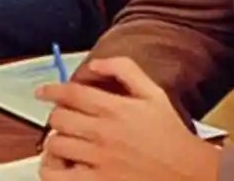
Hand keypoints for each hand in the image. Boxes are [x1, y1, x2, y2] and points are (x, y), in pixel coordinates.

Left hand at [34, 57, 217, 180]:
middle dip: (57, 117)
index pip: (70, 94)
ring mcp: (99, 160)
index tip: (43, 92)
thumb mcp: (154, 94)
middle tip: (64, 121)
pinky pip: (57, 176)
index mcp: (115, 109)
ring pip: (55, 145)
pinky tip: (60, 165)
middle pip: (58, 118)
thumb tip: (94, 64)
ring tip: (64, 143)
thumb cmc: (171, 135)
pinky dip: (51, 169)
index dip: (51, 90)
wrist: (190, 174)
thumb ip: (124, 69)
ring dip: (55, 142)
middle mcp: (103, 133)